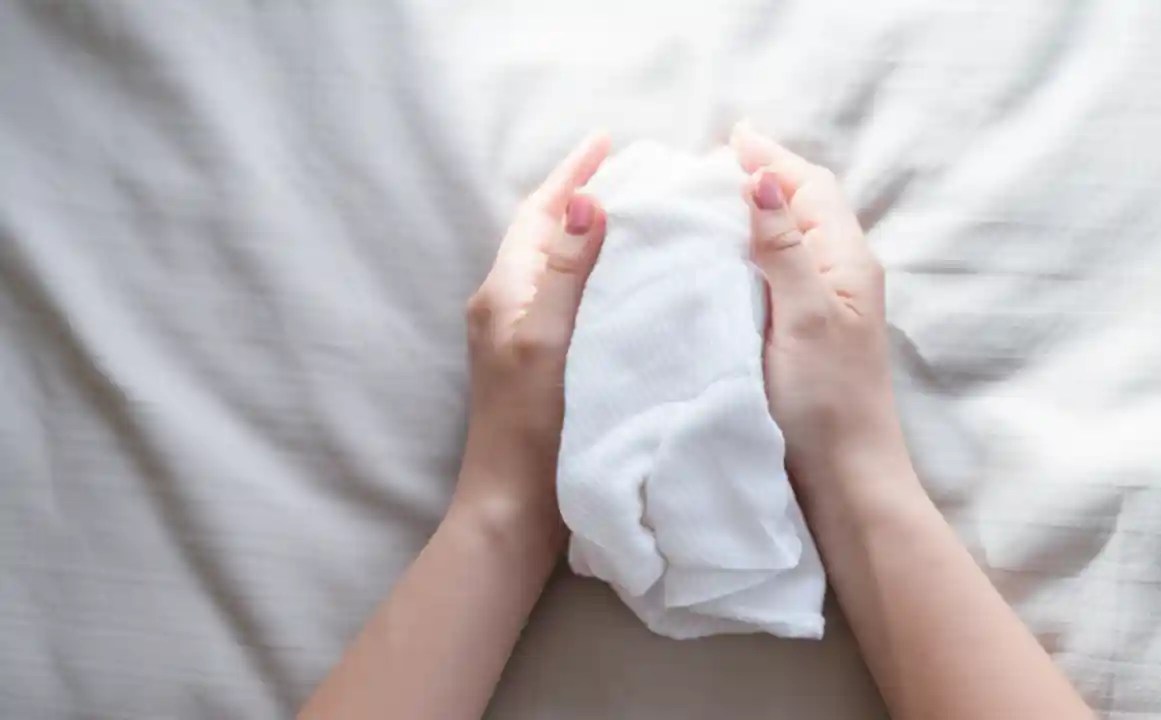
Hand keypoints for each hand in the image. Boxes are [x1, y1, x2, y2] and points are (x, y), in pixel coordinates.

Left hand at [454, 133, 609, 553]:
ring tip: (636, 212)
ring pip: (558, 264)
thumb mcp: (550, 341)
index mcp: (503, 293)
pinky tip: (628, 278)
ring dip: (591, 232)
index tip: (607, 140)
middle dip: (583, 194)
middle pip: (546, 232)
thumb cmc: (532, 428)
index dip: (572, 174)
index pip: (539, 214)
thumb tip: (584, 202)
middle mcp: (505, 305)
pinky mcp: (538, 359)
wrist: (513, 507)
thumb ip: (566, 272)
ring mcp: (519, 333)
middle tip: (631, 170)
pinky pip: (568, 295)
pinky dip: (596, 272)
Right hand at [730, 124, 913, 505]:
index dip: (771, 158)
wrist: (844, 477)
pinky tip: (720, 260)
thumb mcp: (804, 316)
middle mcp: (840, 274)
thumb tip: (763, 181)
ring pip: (789, 237)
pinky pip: (777, 270)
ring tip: (709, 201)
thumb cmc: (827, 400)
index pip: (810, 187)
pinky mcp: (803, 332)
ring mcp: (824, 304)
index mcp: (847, 261)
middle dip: (762, 176)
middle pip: (803, 205)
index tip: (728, 137)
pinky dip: (749, 250)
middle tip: (711, 164)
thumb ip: (784, 249)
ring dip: (754, 212)